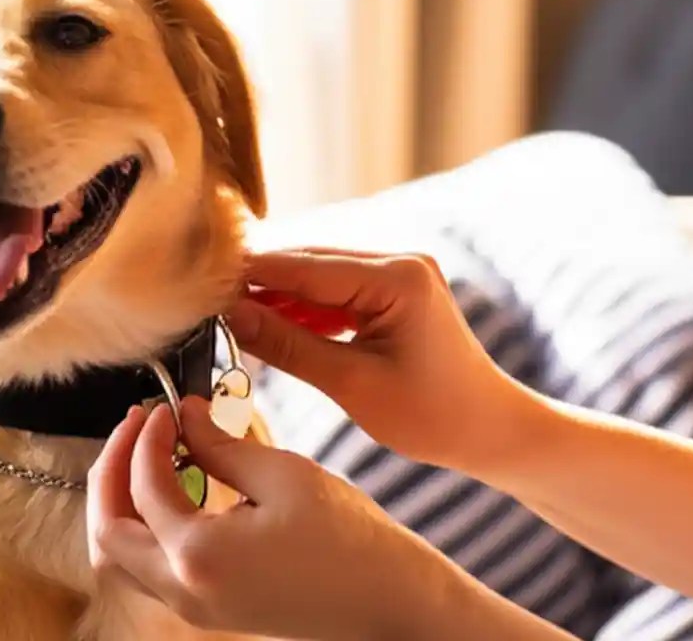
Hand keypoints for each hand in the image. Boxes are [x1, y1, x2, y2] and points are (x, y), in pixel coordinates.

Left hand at [86, 397, 476, 640]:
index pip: (143, 486)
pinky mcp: (211, 609)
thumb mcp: (284, 476)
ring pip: (121, 559)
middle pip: (108, 532)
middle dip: (111, 471)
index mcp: (198, 556)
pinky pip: (151, 570)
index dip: (146, 437)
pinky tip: (176, 488)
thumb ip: (220, 443)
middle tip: (136, 427)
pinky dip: (147, 528)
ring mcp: (196, 607)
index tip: (165, 406)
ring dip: (122, 504)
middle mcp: (185, 591)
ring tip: (146, 456)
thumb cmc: (351, 542)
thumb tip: (181, 415)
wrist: (390, 603)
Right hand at [229, 249, 546, 475]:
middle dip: (258, 282)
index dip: (250, 275)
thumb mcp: (352, 384)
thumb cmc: (434, 416)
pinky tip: (268, 325)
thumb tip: (232, 316)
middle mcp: (399, 261)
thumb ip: (289, 345)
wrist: (492, 430)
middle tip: (205, 302)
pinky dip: (302, 308)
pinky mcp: (393, 290)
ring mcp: (398, 272)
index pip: (305, 266)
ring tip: (229, 318)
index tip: (200, 285)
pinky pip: (334, 290)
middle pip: (308, 261)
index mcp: (397, 277)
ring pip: (316, 274)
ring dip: (276, 295)